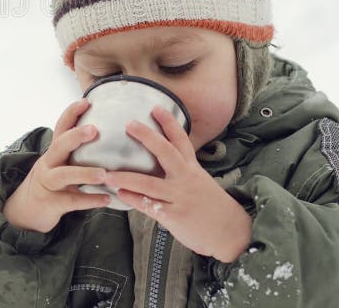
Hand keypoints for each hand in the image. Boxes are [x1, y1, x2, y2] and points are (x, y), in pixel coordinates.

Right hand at [2, 98, 111, 232]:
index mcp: (54, 152)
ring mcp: (48, 183)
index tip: (86, 101)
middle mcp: (49, 164)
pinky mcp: (51, 203)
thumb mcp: (60, 163)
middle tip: (94, 130)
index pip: (60, 127)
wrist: (26, 209)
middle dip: (75, 137)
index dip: (71, 113)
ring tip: (104, 174)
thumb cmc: (52, 182)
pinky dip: (90, 200)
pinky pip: (71, 201)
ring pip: (64, 175)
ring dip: (84, 173)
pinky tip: (107, 199)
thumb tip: (110, 135)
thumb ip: (77, 152)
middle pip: (59, 146)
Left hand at [105, 105, 251, 262]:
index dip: (169, 122)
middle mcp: (185, 178)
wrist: (230, 232)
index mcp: (192, 168)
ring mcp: (179, 197)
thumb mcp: (199, 180)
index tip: (155, 107)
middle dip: (147, 136)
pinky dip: (134, 200)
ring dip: (127, 178)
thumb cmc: (210, 204)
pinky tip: (120, 195)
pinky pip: (149, 206)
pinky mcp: (174, 216)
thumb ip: (180, 168)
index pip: (181, 140)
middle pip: (166, 152)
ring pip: (149, 184)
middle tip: (130, 124)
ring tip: (107, 174)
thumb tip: (159, 157)